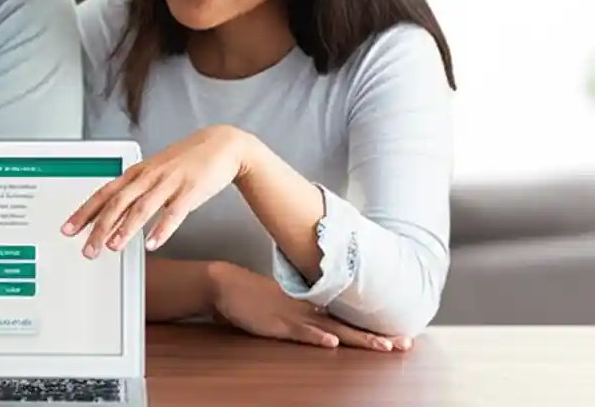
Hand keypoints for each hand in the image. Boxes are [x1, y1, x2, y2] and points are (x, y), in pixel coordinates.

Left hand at [62, 125, 253, 256]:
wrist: (222, 145)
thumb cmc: (186, 161)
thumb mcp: (154, 172)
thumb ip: (134, 191)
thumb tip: (111, 214)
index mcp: (137, 172)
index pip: (104, 194)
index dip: (84, 212)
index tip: (69, 229)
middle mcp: (149, 177)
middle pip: (117, 203)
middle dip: (99, 227)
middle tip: (88, 248)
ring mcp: (169, 183)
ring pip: (142, 207)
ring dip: (126, 229)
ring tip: (113, 247)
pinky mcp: (191, 191)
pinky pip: (174, 212)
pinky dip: (161, 229)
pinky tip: (153, 243)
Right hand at [208, 261, 411, 351]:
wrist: (227, 285)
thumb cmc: (253, 297)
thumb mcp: (283, 305)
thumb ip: (303, 313)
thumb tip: (322, 324)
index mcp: (311, 308)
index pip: (348, 319)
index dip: (373, 329)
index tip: (399, 336)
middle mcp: (308, 311)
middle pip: (348, 326)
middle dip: (377, 336)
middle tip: (404, 344)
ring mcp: (294, 316)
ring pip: (332, 329)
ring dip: (358, 339)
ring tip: (382, 347)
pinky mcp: (277, 324)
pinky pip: (300, 332)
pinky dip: (316, 337)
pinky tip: (332, 343)